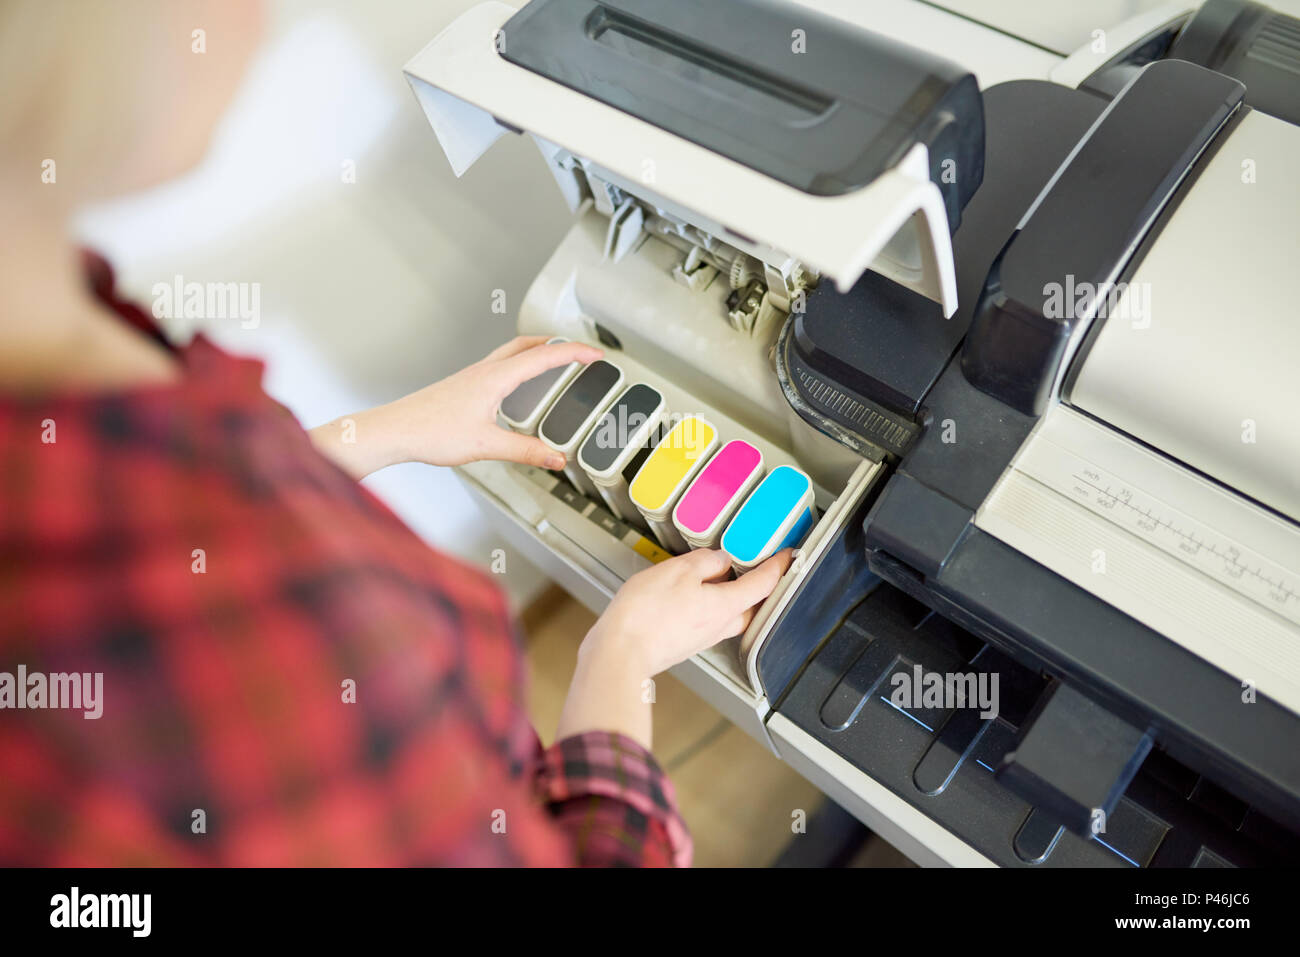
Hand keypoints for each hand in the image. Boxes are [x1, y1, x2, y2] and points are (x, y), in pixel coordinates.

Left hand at [309, 336, 602, 478]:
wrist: (395, 430)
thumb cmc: (430, 432)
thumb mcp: (486, 446)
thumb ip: (526, 451)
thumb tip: (556, 457)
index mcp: (495, 378)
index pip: (544, 357)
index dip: (574, 353)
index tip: (596, 354)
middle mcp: (484, 371)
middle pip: (528, 344)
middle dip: (558, 344)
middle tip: (579, 350)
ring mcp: (473, 376)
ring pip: (512, 352)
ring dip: (538, 351)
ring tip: (555, 359)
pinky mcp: (464, 385)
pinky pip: (500, 365)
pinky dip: (519, 364)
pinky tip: (517, 384)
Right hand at [556, 548, 793, 748]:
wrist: (619, 653)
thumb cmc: (646, 615)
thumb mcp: (678, 571)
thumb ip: (705, 562)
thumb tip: (720, 561)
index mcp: (726, 606)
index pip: (764, 584)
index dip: (779, 566)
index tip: (787, 555)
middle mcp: (720, 626)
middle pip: (752, 605)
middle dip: (760, 586)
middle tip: (761, 566)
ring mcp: (702, 638)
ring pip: (730, 615)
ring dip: (733, 596)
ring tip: (723, 576)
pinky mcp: (685, 643)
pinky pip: (708, 621)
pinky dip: (709, 605)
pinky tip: (693, 595)